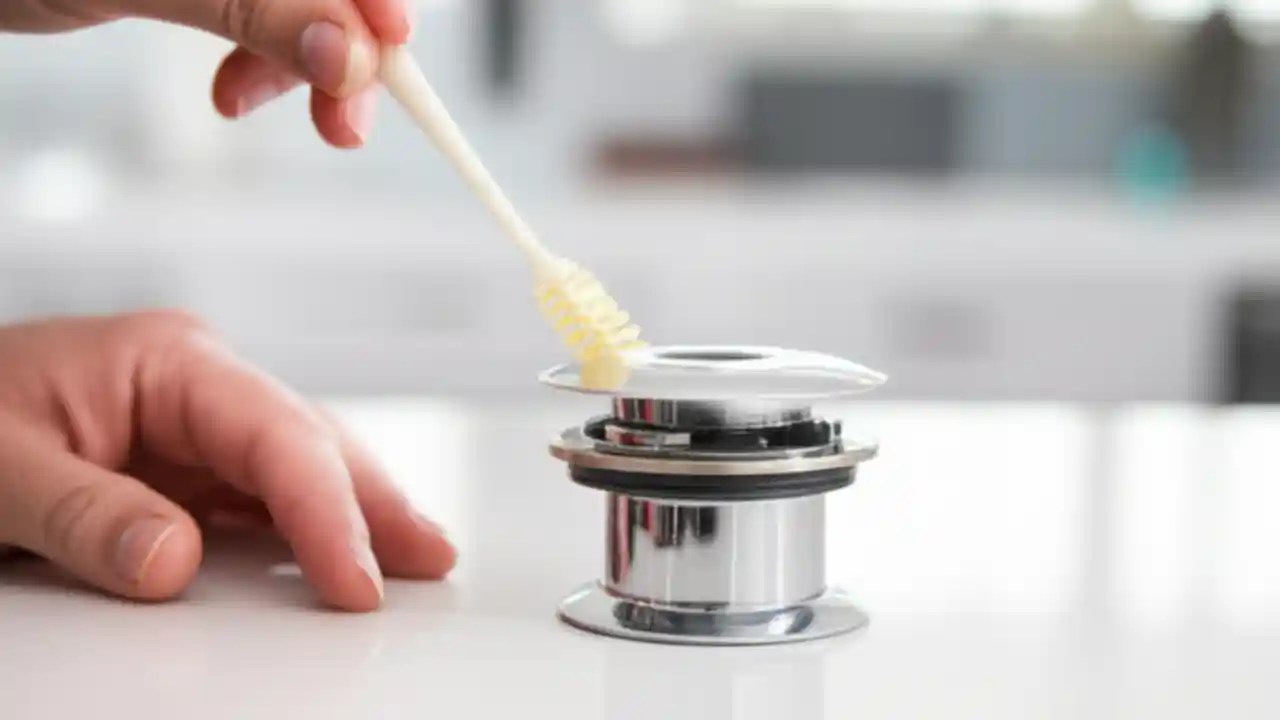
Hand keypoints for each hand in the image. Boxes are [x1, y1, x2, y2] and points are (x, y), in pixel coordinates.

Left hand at [0, 0, 409, 147]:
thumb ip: (258, 3)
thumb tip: (353, 52)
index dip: (379, 3)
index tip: (387, 66)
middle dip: (347, 46)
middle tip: (340, 122)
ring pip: (308, 3)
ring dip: (301, 63)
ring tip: (251, 104)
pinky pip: (269, 12)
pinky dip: (262, 58)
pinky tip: (236, 89)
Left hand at [0, 312, 455, 610]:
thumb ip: (85, 513)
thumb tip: (174, 565)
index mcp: (167, 360)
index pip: (275, 432)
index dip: (326, 508)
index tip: (353, 578)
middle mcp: (195, 385)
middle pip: (310, 442)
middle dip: (373, 500)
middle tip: (428, 559)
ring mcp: (194, 424)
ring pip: (299, 465)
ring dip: (357, 512)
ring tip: (413, 556)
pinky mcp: (183, 465)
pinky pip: (261, 495)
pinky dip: (306, 527)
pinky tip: (339, 554)